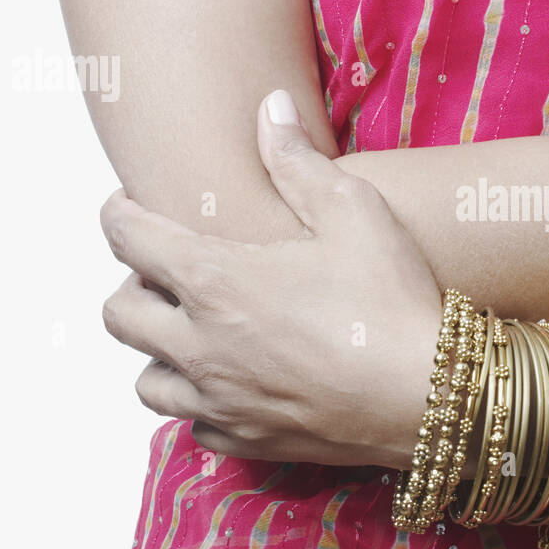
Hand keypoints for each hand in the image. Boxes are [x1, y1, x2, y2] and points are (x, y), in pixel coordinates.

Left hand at [99, 90, 441, 467]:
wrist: (430, 397)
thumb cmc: (392, 300)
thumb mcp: (354, 211)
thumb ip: (299, 160)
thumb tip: (269, 108)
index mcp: (214, 280)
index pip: (126, 238)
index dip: (119, 213)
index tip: (130, 205)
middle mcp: (199, 345)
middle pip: (118, 314)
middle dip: (130, 284)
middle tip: (167, 272)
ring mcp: (219, 401)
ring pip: (146, 380)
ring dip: (158, 351)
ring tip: (194, 334)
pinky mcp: (246, 441)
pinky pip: (194, 425)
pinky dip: (201, 404)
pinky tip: (233, 385)